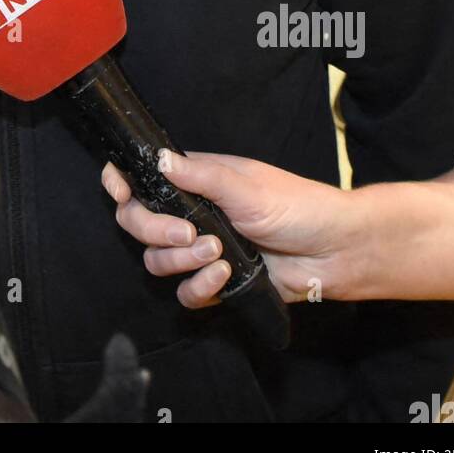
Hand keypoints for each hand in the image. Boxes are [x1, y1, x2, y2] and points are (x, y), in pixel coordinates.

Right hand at [102, 150, 359, 307]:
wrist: (335, 250)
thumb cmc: (296, 206)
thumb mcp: (246, 185)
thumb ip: (199, 175)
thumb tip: (156, 159)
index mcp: (195, 180)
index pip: (141, 180)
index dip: (121, 185)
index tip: (119, 193)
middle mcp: (191, 214)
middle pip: (139, 224)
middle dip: (154, 231)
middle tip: (187, 235)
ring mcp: (202, 249)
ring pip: (158, 261)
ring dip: (181, 261)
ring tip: (218, 255)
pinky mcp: (216, 282)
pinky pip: (185, 293)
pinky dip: (199, 287)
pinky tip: (225, 276)